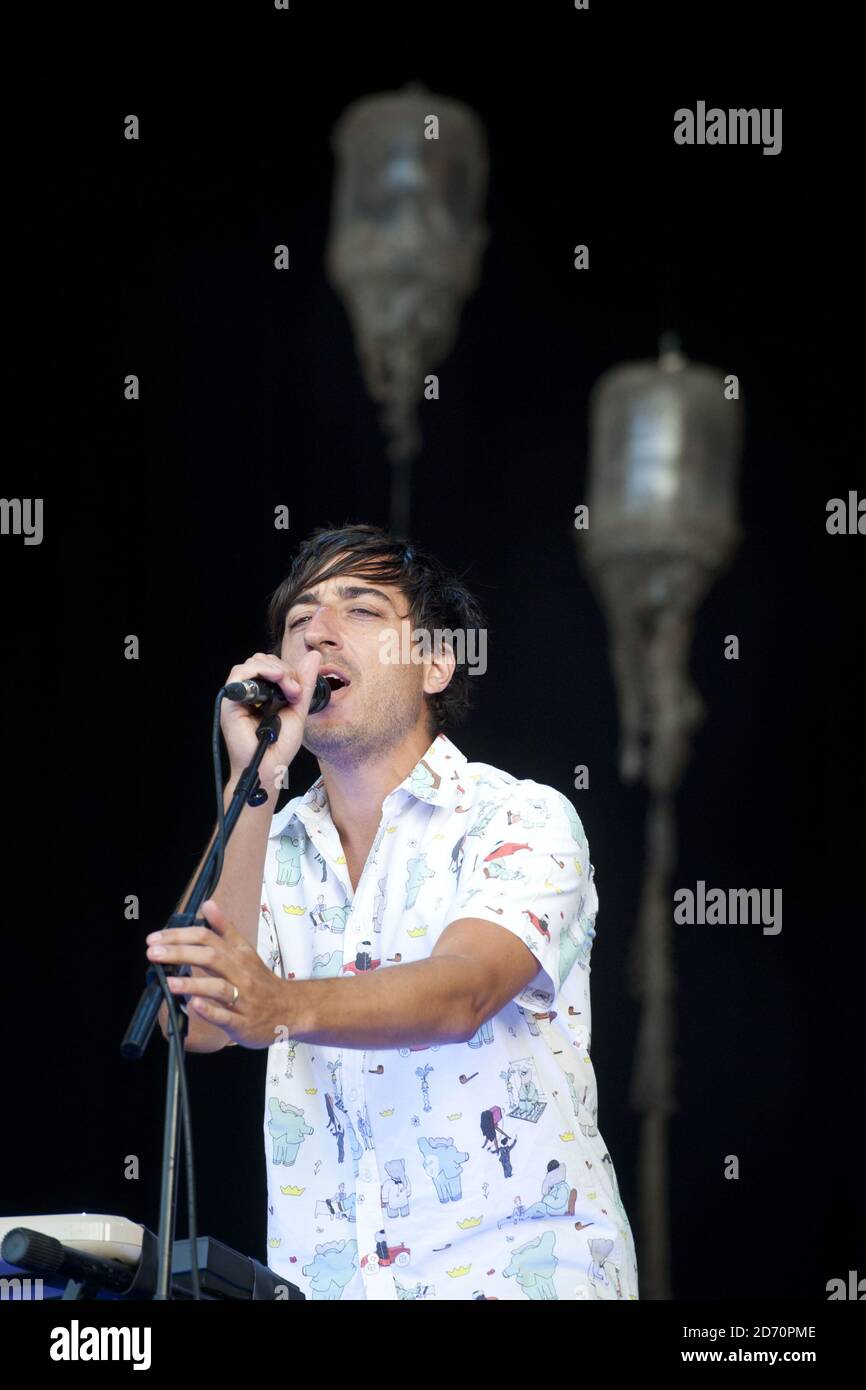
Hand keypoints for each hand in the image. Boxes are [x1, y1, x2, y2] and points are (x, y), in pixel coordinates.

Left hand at [146, 899, 293, 1048]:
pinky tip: (194, 1006)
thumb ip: (225, 928)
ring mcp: (243, 999)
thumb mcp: (245, 951)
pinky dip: (210, 1011)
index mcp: (238, 955)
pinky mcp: (243, 1023)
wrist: (292, 1009)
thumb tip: (208, 904)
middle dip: (180, 954)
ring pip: (218, 988)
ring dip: (193, 984)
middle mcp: (240, 974)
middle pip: (211, 958)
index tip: (156, 938)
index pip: (208, 938)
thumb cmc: (262, 981)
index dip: (180, 936)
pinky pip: (226, 1017)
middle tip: (153, 953)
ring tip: (169, 981)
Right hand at [220, 648, 321, 796]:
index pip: (269, 666)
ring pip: (251, 664)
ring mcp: (238, 698)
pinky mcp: (230, 703)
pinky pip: (239, 674)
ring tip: (289, 689)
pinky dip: (260, 671)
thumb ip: (304, 683)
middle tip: (295, 691)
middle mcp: (248, 694)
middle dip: (283, 670)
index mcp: (261, 694)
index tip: (299, 689)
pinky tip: (276, 680)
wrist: (270, 766)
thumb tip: (314, 656)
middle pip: (260, 661)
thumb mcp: (298, 708)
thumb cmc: (280, 745)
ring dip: (275, 670)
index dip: (286, 670)